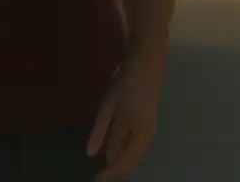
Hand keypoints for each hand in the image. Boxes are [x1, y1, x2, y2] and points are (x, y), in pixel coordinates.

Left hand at [87, 63, 162, 180]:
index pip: (123, 161)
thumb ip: (100, 132)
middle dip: (115, 170)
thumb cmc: (124, 87)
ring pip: (132, 153)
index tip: (96, 180)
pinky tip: (111, 151)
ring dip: (119, 161)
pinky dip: (122, 150)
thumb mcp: (107, 109)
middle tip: (99, 177)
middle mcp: (147, 137)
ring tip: (104, 169)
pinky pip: (134, 144)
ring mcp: (148, 130)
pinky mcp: (146, 124)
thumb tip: (91, 154)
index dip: (110, 173)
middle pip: (130, 160)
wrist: (145, 68)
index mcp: (140, 135)